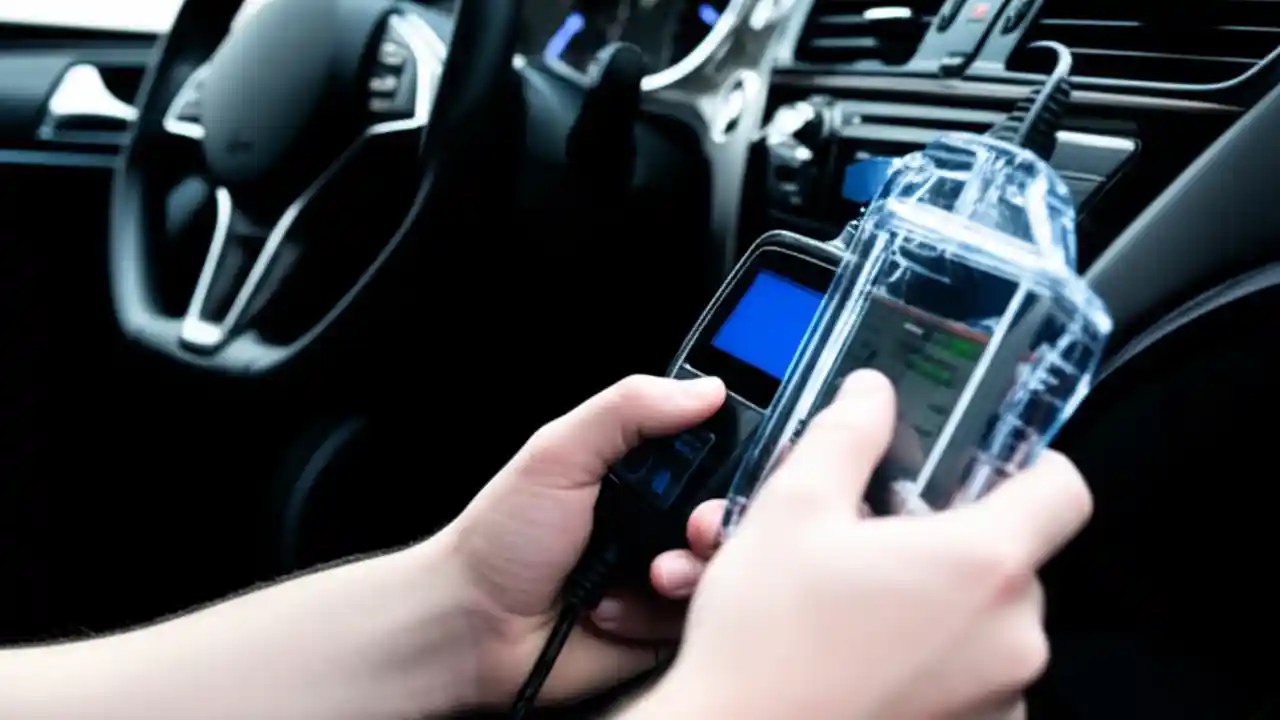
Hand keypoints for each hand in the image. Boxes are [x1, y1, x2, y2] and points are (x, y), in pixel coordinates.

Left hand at [436, 375, 725, 707]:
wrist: (470, 627)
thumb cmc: (500, 538)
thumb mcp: (558, 453)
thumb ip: (628, 408)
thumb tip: (706, 389)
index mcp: (643, 468)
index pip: (723, 452)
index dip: (746, 461)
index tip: (742, 472)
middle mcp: (660, 517)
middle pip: (734, 512)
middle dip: (720, 523)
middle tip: (693, 528)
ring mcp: (664, 573)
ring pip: (724, 570)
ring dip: (691, 572)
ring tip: (650, 576)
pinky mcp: (663, 627)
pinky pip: (698, 620)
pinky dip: (663, 617)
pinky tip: (616, 610)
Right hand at [624, 370, 1092, 719]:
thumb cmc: (764, 645)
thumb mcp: (790, 510)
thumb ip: (845, 437)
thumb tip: (871, 397)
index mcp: (982, 565)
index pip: (1063, 488)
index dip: (1026, 464)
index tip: (982, 467)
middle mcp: (1011, 638)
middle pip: (1009, 558)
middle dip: (944, 543)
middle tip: (873, 543)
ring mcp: (1000, 697)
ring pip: (982, 621)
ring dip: (931, 605)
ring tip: (851, 605)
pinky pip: (970, 677)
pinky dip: (928, 660)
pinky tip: (860, 654)